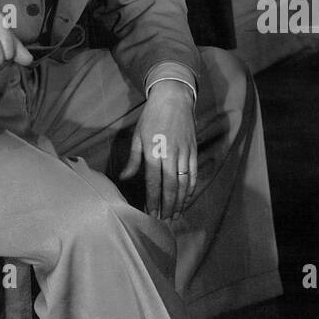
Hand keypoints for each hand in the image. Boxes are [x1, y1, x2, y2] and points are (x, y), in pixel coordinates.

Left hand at [120, 81, 196, 219]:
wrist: (174, 98)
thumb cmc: (151, 116)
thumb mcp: (138, 135)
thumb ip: (133, 159)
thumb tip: (124, 178)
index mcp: (153, 151)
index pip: (154, 182)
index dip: (153, 200)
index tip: (151, 214)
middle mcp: (170, 154)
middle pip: (170, 187)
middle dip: (168, 206)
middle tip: (165, 220)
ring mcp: (184, 153)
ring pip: (184, 183)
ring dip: (180, 201)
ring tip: (175, 214)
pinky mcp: (193, 150)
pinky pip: (193, 173)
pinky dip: (191, 188)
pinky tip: (186, 198)